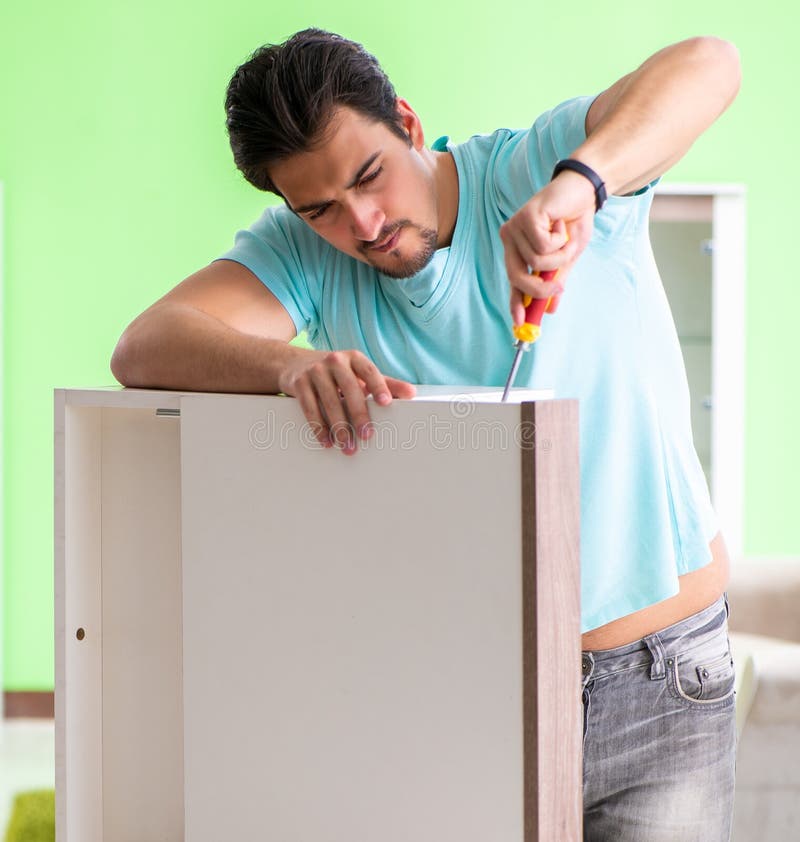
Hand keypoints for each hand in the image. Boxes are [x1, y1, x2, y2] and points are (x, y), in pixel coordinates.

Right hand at [279, 348, 415, 453]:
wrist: (293, 362)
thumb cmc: (335, 371)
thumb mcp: (358, 373)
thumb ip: (384, 383)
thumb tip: (411, 394)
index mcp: (354, 358)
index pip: (370, 371)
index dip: (378, 386)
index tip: (386, 403)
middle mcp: (335, 361)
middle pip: (350, 389)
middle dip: (359, 414)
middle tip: (366, 436)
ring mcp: (315, 371)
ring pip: (329, 401)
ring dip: (339, 427)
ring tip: (347, 445)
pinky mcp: (299, 383)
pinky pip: (309, 408)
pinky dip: (318, 427)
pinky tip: (326, 441)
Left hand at [499, 170, 596, 325]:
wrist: (584, 191)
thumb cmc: (574, 223)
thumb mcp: (567, 258)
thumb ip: (556, 281)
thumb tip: (549, 308)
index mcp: (517, 250)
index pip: (513, 281)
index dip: (515, 302)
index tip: (520, 323)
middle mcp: (510, 239)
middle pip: (516, 276)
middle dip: (539, 287)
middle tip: (559, 287)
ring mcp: (515, 228)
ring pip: (536, 262)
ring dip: (560, 256)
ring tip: (565, 238)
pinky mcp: (526, 217)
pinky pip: (544, 246)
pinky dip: (560, 241)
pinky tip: (561, 224)